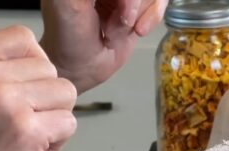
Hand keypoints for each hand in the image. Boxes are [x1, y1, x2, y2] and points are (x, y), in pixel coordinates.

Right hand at [0, 0, 76, 150]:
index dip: (31, 70)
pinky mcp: (26, 130)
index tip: (12, 94)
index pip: (26, 39)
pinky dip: (56, 143)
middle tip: (11, 124)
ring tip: (21, 136)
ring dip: (52, 120)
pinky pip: (69, 122)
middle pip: (51, 69)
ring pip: (66, 94)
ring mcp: (4, 101)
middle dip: (43, 99)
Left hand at [40, 0, 167, 93]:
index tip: (122, 9)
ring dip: (140, 14)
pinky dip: (152, 18)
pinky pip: (160, 2)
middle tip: (122, 21)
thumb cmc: (68, 35)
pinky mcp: (140, 5)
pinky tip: (136, 30)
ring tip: (118, 28)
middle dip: (133, 4)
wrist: (83, 66)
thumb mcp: (68, 4)